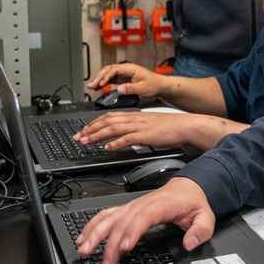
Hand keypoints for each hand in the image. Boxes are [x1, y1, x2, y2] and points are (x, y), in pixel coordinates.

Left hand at [75, 112, 245, 151]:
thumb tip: (121, 139)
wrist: (185, 126)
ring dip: (97, 135)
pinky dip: (115, 143)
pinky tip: (107, 148)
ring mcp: (139, 126)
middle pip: (106, 121)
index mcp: (134, 115)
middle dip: (89, 129)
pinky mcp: (145, 135)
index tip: (84, 130)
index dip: (94, 123)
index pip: (109, 116)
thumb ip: (133, 130)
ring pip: (113, 128)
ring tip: (86, 142)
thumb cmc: (169, 127)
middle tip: (78, 137)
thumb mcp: (148, 125)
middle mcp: (134, 118)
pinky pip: (127, 138)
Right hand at [76, 177, 215, 263]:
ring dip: (94, 234)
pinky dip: (92, 226)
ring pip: (109, 218)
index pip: (144, 217)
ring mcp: (132, 206)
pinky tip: (83, 238)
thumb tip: (190, 242)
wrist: (187, 187)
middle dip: (111, 245)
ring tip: (84, 251)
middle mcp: (142, 204)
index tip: (124, 248)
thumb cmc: (193, 202)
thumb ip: (201, 230)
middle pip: (122, 223)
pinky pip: (106, 215)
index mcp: (161, 205)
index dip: (132, 231)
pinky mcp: (127, 210)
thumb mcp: (206, 215)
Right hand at [87, 63, 161, 97]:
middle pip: (108, 70)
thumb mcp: (143, 88)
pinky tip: (98, 87)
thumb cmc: (153, 84)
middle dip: (99, 77)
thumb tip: (119, 88)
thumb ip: (131, 88)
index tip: (101, 83)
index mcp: (130, 68)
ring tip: (92, 86)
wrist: (159, 85)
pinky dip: (104, 82)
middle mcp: (125, 69)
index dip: (106, 76)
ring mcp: (123, 73)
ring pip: (108, 74)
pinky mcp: (123, 79)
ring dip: (100, 79)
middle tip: (92, 85)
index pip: (114, 69)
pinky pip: (111, 79)